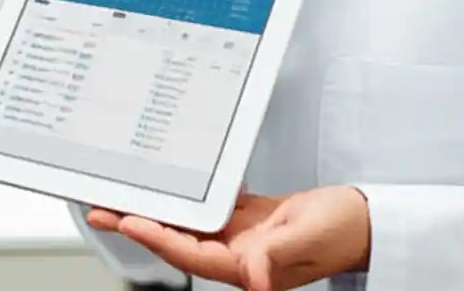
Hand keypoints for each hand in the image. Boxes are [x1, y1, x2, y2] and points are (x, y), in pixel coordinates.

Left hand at [87, 186, 371, 290]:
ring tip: (121, 197)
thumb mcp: (308, 237)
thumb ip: (278, 253)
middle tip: (99, 210)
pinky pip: (208, 211)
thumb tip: (255, 274)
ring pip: (187, 225)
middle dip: (138, 225)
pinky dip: (187, 200)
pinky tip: (170, 188)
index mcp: (246, 265)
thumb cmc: (342, 230)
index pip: (189, 252)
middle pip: (177, 240)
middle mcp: (236, 254)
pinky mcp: (248, 221)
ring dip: (156, 211)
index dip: (156, 237)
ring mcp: (241, 238)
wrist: (364, 221)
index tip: (127, 221)